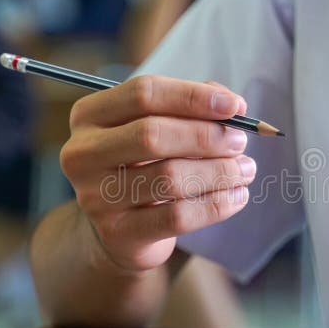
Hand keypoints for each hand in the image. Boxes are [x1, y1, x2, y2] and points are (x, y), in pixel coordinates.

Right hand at [60, 75, 254, 274]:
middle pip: (153, 134)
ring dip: (219, 172)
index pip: (144, 93)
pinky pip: (178, 217)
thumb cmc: (143, 165)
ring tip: (245, 169)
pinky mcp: (118, 233)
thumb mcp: (156, 128)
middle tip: (240, 141)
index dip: (193, 96)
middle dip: (207, 136)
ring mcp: (96, 197)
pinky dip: (217, 204)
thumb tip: (231, 104)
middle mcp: (83, 154)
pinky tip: (237, 196)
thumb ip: (189, 107)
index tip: (235, 105)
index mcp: (90, 115)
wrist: (119, 229)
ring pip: (169, 178)